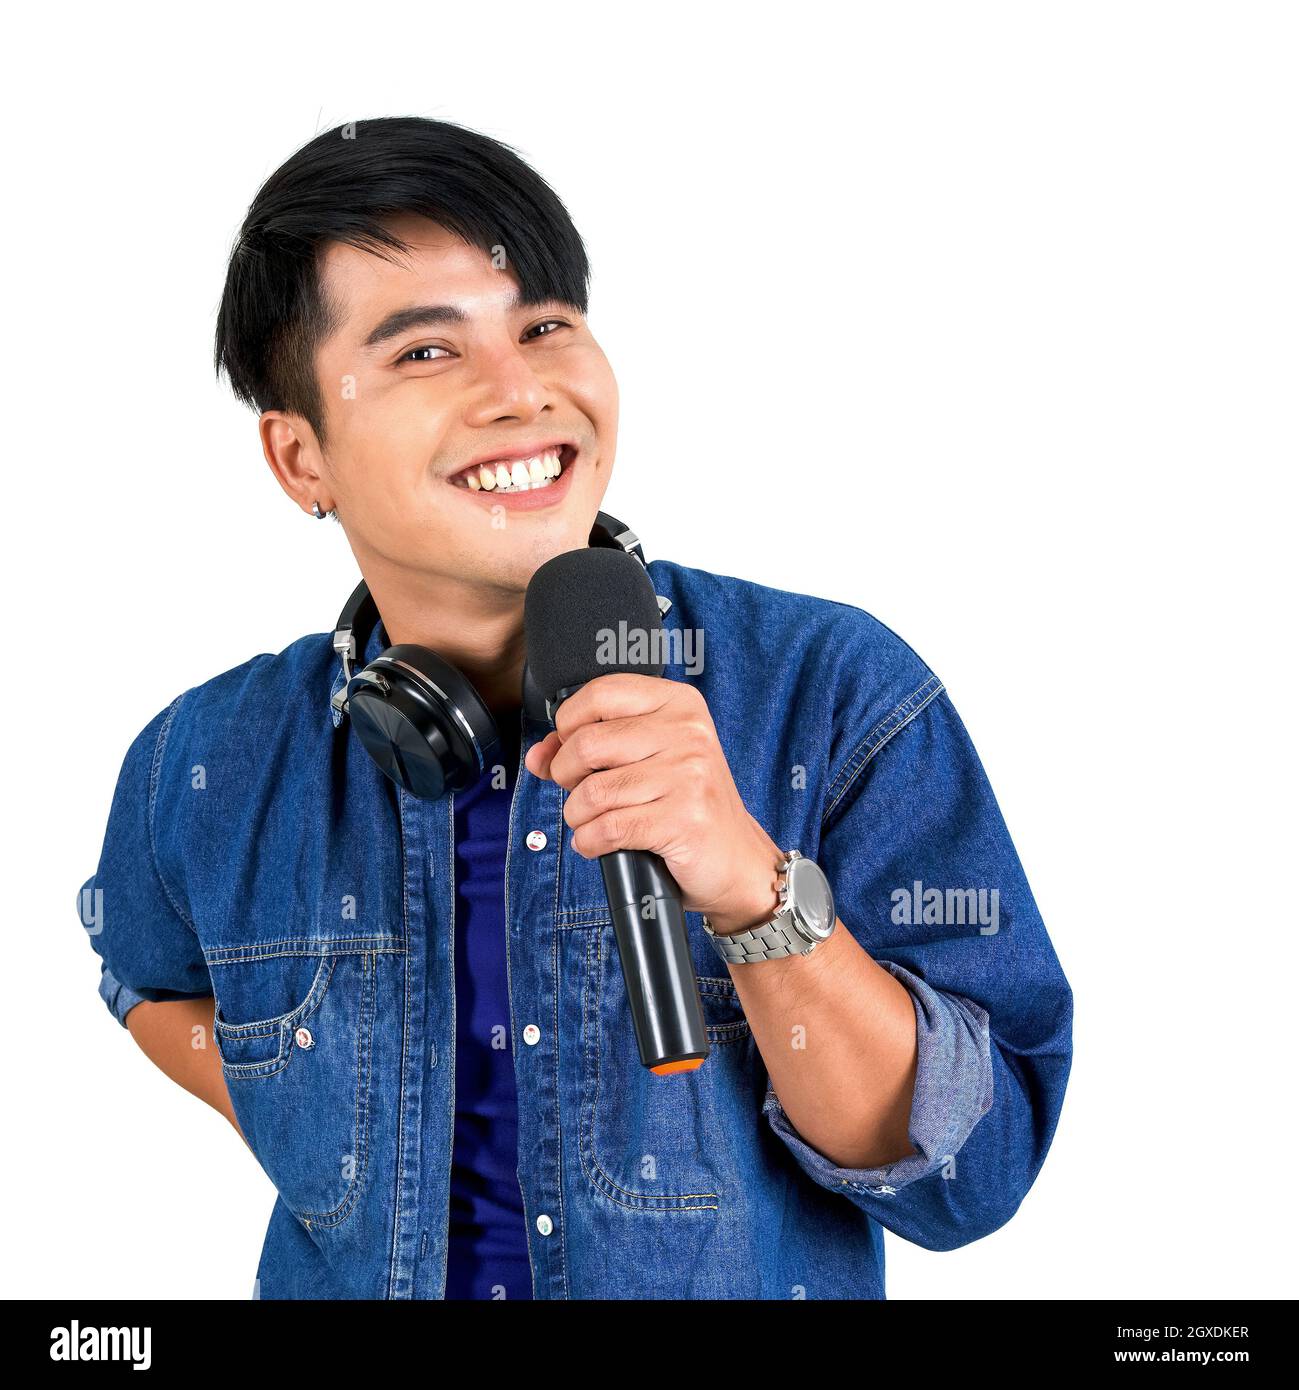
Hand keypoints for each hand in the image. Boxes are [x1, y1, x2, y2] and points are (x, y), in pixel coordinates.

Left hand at [523, 674, 783, 932]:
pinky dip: (590, 841)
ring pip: (593, 791)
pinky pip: (608, 828)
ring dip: (577, 815)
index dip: (568, 723)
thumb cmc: (686, 805)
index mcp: (679, 704)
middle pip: (587, 743)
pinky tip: (597, 842)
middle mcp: (688, 733)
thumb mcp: (647, 761)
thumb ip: (590, 747)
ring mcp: (689, 776)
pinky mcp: (684, 820)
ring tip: (590, 821)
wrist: (736, 860)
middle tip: (578, 791)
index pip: (600, 692)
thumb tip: (539, 754)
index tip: (568, 748)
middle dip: (565, 774)